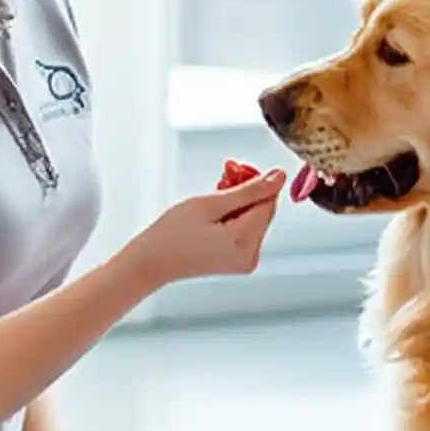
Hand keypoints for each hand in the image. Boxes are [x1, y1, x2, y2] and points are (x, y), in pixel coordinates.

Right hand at [127, 168, 286, 285]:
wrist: (150, 262)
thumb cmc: (171, 234)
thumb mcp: (211, 203)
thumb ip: (249, 190)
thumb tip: (279, 177)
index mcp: (244, 242)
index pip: (268, 201)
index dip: (256, 180)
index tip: (234, 168)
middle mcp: (251, 256)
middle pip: (264, 210)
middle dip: (247, 189)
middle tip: (224, 174)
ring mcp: (245, 261)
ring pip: (255, 218)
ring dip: (239, 200)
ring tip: (215, 191)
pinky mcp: (238, 261)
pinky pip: (246, 230)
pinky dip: (235, 215)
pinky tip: (217, 209)